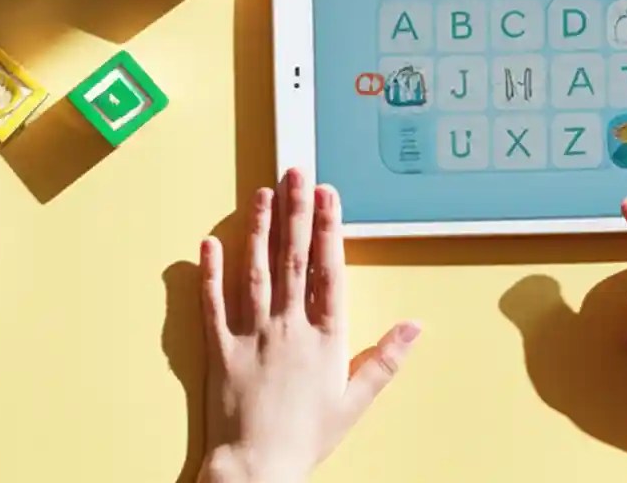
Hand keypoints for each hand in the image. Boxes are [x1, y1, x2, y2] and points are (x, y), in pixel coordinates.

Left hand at [197, 169, 420, 482]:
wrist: (256, 470)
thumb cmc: (306, 438)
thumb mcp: (355, 401)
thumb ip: (385, 359)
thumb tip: (416, 326)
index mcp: (325, 338)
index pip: (329, 270)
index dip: (329, 229)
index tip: (328, 196)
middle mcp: (288, 328)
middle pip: (293, 259)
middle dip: (295, 212)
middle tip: (295, 173)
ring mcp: (252, 335)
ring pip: (256, 271)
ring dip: (259, 229)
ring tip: (262, 194)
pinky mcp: (220, 349)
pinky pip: (214, 304)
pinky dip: (210, 272)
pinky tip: (210, 242)